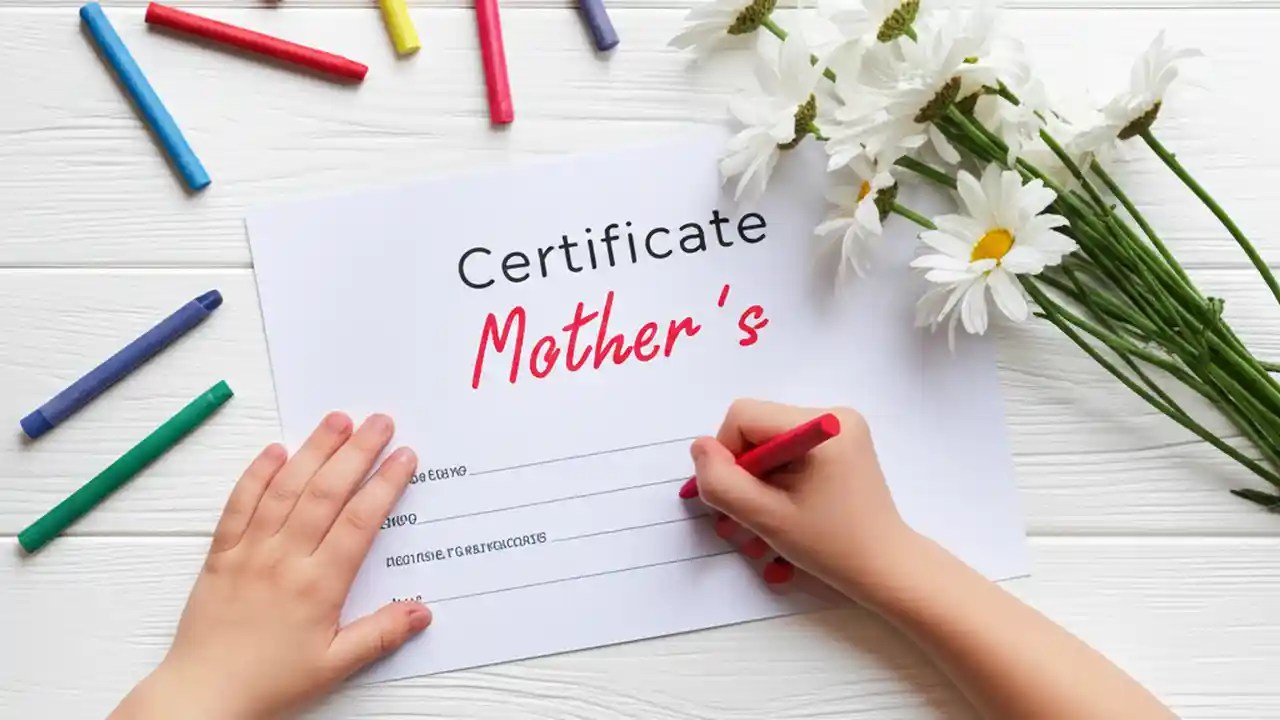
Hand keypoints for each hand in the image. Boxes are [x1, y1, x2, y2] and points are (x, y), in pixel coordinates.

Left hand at [111, 413, 429, 719]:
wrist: (204, 696)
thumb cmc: (268, 684)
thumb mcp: (335, 665)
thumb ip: (380, 634)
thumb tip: (422, 611)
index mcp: (318, 586)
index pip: (359, 521)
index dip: (383, 484)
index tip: (403, 457)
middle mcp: (284, 560)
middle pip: (326, 492)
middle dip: (356, 452)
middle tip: (379, 422)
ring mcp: (250, 552)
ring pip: (286, 489)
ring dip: (313, 450)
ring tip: (336, 421)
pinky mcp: (221, 555)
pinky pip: (239, 505)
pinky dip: (256, 475)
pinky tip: (274, 451)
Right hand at [688, 399, 922, 606]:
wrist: (885, 568)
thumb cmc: (831, 546)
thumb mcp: (767, 517)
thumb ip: (723, 482)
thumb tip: (700, 448)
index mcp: (823, 423)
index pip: (744, 416)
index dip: (726, 454)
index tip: (736, 497)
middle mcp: (835, 414)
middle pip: (757, 427)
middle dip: (743, 470)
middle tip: (747, 514)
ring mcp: (841, 428)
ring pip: (770, 440)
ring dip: (758, 479)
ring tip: (766, 518)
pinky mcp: (841, 444)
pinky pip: (790, 449)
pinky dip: (777, 478)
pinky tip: (786, 508)